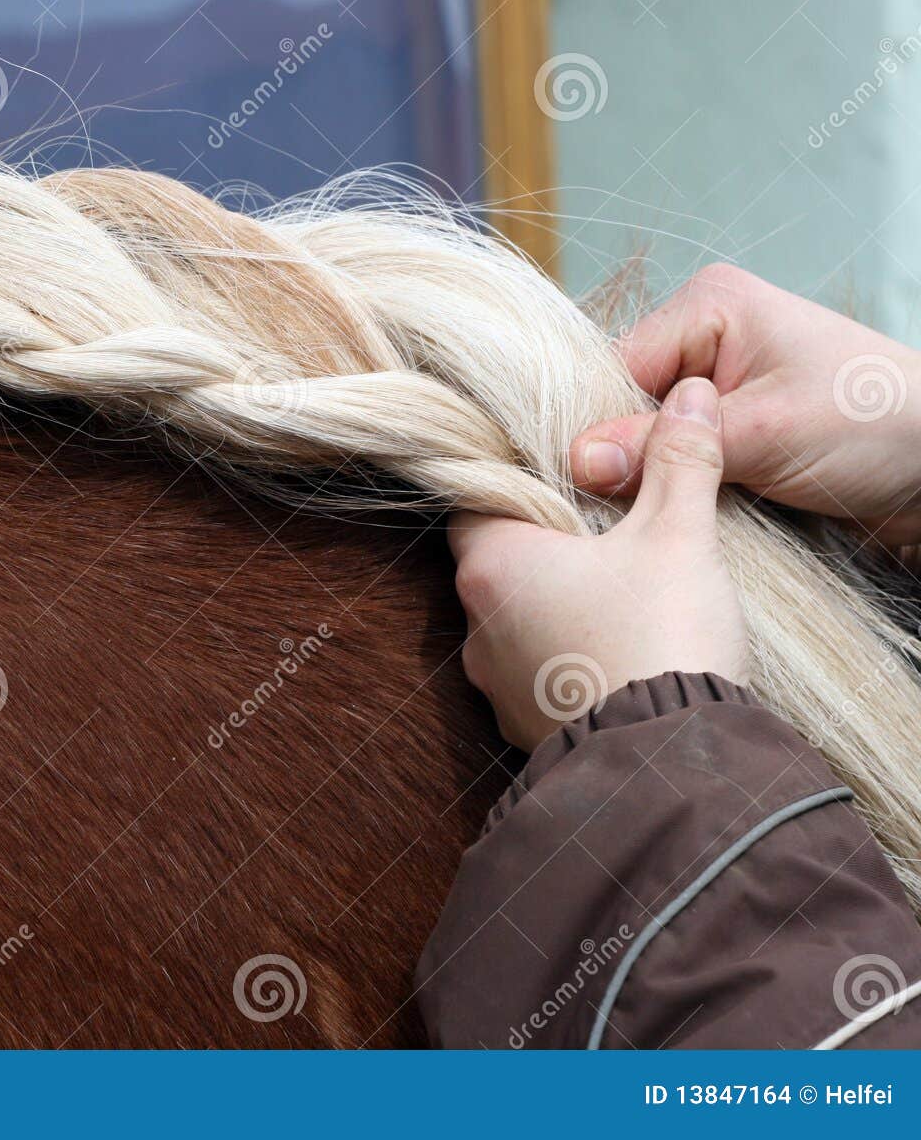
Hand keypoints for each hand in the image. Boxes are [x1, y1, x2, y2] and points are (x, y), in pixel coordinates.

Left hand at [451, 378, 748, 749]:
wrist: (670, 765)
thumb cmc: (662, 637)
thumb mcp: (680, 536)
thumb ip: (679, 462)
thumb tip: (690, 398)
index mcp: (493, 565)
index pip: (474, 501)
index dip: (514, 483)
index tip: (559, 476)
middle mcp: (475, 625)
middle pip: (495, 563)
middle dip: (543, 545)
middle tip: (601, 529)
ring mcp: (494, 683)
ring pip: (514, 624)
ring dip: (554, 607)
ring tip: (616, 594)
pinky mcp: (523, 728)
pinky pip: (536, 677)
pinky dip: (566, 661)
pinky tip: (616, 653)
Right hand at [570, 263, 920, 544]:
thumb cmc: (878, 427)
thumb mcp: (766, 435)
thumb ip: (668, 449)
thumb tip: (575, 460)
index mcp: (708, 305)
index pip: (612, 369)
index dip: (597, 430)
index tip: (589, 489)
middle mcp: (702, 337)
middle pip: (619, 405)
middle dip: (627, 459)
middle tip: (634, 510)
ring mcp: (713, 385)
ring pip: (640, 440)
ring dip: (651, 482)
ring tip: (664, 515)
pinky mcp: (724, 428)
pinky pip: (669, 461)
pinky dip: (673, 491)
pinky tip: (681, 513)